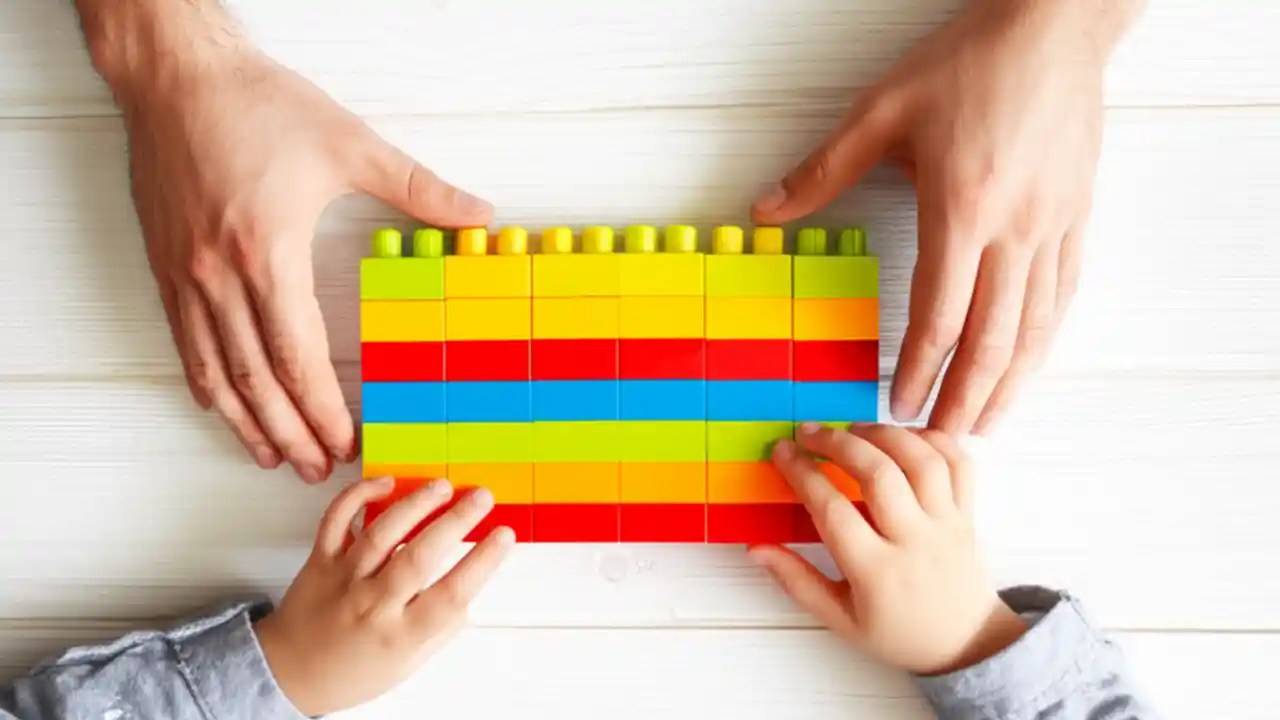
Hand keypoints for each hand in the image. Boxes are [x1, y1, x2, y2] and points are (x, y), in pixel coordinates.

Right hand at [80, 1, 492, 479]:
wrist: (177, 76)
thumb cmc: (259, 105)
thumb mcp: (350, 144)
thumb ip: (418, 188)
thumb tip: (480, 215)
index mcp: (268, 253)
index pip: (296, 357)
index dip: (321, 410)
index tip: (345, 443)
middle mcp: (219, 275)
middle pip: (255, 380)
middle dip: (290, 433)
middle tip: (317, 471)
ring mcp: (185, 275)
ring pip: (214, 372)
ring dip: (246, 423)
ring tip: (275, 457)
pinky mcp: (166, 266)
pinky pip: (183, 343)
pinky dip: (205, 384)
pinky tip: (222, 405)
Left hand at [254, 477, 512, 714]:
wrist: (290, 673)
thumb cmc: (353, 671)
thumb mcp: (408, 664)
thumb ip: (441, 629)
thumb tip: (469, 590)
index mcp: (401, 636)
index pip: (451, 595)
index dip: (482, 562)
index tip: (504, 535)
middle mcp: (373, 605)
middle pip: (419, 557)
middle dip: (456, 522)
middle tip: (482, 497)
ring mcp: (344, 579)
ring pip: (381, 534)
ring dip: (415, 504)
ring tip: (443, 486)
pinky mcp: (320, 560)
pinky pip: (337, 520)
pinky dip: (358, 495)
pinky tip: (386, 482)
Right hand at [750, 422, 1024, 675]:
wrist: (966, 644)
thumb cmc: (899, 634)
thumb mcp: (841, 620)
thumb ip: (797, 582)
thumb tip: (756, 549)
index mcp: (876, 573)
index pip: (833, 511)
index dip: (803, 475)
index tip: (783, 452)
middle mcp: (915, 542)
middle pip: (879, 474)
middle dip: (838, 443)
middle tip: (811, 431)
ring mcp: (947, 525)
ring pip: (921, 461)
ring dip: (885, 434)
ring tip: (855, 429)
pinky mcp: (968, 514)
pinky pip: (959, 464)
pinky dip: (933, 440)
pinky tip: (904, 437)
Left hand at [753, 0, 1141, 433]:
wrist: (1053, 24)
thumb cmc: (971, 62)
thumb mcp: (883, 110)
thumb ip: (824, 170)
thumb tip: (766, 210)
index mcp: (962, 210)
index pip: (939, 316)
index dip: (918, 370)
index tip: (897, 405)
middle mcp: (1014, 229)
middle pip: (992, 339)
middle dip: (965, 398)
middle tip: (942, 439)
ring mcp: (1053, 226)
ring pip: (1035, 326)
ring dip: (1009, 383)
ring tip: (987, 422)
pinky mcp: (1078, 214)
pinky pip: (1064, 293)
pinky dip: (1044, 337)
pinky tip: (1030, 359)